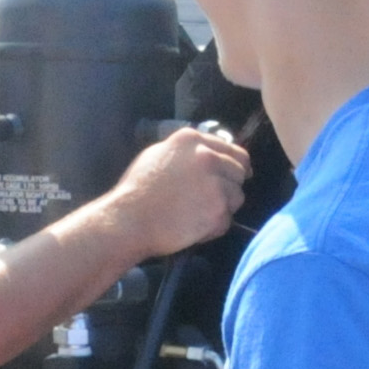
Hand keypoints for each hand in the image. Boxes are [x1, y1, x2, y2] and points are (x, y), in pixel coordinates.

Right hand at [101, 127, 250, 261]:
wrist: (129, 220)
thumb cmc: (137, 190)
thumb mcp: (156, 155)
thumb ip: (185, 152)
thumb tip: (205, 152)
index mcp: (192, 140)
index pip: (233, 150)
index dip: (236, 165)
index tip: (236, 175)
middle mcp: (208, 157)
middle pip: (239, 172)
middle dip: (229, 186)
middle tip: (209, 200)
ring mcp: (215, 184)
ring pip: (237, 197)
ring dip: (222, 208)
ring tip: (196, 214)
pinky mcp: (218, 210)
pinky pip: (227, 221)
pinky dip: (214, 228)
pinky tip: (192, 227)